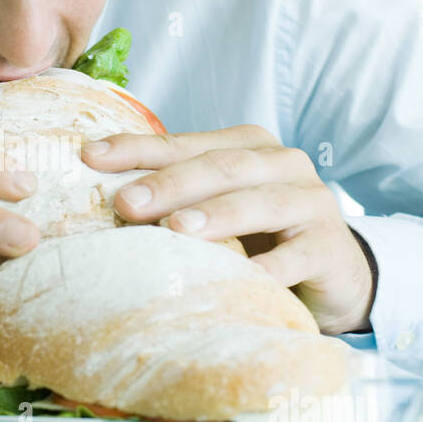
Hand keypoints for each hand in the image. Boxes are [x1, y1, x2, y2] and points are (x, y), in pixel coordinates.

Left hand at [81, 123, 375, 334]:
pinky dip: (271, 268)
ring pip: (261, 203)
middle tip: (126, 203)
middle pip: (221, 167)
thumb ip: (173, 200)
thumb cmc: (260, 237)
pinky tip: (245, 277)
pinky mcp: (329, 247)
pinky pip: (298, 256)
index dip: (136, 148)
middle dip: (170, 184)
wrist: (333, 273)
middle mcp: (281, 164)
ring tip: (176, 231)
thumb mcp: (216, 210)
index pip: (183, 144)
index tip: (89, 157)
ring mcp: (311, 202)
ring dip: (218, 215)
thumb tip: (102, 202)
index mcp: (246, 147)